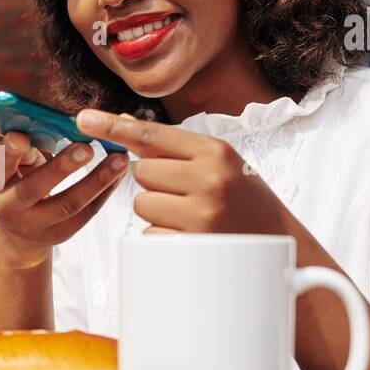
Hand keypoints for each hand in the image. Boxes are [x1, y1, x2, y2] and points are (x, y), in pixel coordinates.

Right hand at [0, 131, 127, 266]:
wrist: (19, 230)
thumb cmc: (17, 184)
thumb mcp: (10, 167)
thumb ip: (24, 149)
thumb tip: (49, 125)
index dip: (9, 152)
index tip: (21, 136)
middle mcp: (10, 207)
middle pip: (34, 189)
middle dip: (61, 167)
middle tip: (85, 147)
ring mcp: (36, 225)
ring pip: (69, 204)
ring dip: (96, 180)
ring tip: (118, 159)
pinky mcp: (61, 233)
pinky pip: (87, 213)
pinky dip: (105, 190)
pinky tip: (119, 173)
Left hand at [75, 109, 289, 233]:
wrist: (285, 249)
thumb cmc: (246, 203)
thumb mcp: (222, 166)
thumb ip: (177, 151)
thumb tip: (126, 129)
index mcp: (216, 152)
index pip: (152, 136)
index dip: (115, 127)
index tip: (84, 119)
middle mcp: (209, 179)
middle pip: (140, 173)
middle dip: (155, 185)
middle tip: (188, 196)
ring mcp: (200, 215)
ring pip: (141, 205)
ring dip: (158, 213)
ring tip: (193, 218)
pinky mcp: (191, 246)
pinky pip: (149, 234)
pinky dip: (164, 238)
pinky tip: (192, 238)